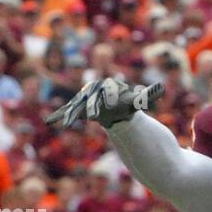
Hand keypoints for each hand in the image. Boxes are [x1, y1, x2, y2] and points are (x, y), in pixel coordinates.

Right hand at [46, 77, 164, 130]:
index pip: (101, 94)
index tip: (97, 112)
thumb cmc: (125, 104)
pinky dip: (59, 116)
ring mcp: (84, 101)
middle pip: (85, 100)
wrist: (113, 106)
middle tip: (81, 118)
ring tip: (63, 123)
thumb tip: (163, 88)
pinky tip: (49, 122)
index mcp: (105, 88)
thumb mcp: (136, 102)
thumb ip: (147, 95)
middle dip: (82, 109)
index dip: (99, 102)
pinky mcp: (78, 109)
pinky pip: (67, 111)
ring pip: (75, 107)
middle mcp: (92, 93)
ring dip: (68, 114)